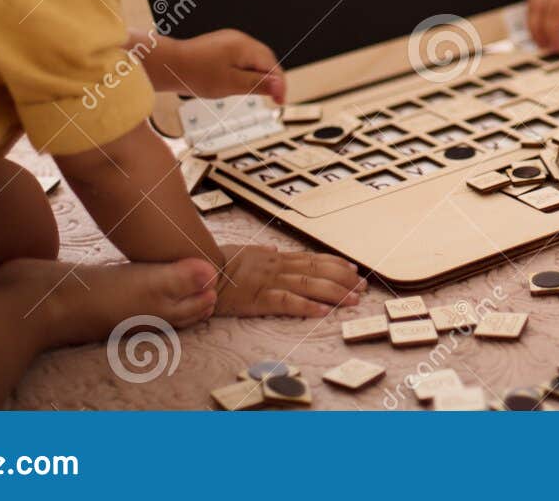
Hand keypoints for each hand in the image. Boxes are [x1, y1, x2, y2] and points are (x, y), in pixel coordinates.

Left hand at [157, 29, 285, 102]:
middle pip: (266, 60)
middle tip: (273, 99)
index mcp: (245, 47)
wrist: (168, 65)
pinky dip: (246, 71)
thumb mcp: (231, 84)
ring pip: (254, 60)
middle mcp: (240, 40)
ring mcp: (230, 41)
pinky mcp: (221, 46)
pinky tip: (239, 82)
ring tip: (255, 92)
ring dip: (259, 75)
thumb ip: (257, 84)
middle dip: (271, 79)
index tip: (280, 101)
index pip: (273, 65)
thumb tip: (278, 85)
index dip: (280, 85)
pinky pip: (242, 58)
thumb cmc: (194, 73)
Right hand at [213, 244, 364, 317]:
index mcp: (274, 257)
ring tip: (352, 300)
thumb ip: (261, 251)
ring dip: (334, 292)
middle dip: (343, 279)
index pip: (312, 259)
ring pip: (308, 284)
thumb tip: (274, 247)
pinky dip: (306, 305)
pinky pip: (285, 302)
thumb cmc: (217, 262)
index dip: (335, 264)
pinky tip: (323, 310)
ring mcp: (267, 282)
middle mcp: (276, 266)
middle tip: (362, 288)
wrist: (197, 269)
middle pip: (317, 271)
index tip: (354, 269)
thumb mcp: (243, 251)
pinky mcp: (256, 298)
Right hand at [526, 0, 558, 48]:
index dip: (552, 34)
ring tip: (543, 35)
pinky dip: (540, 5)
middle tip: (543, 47)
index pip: (553, 15)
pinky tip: (552, 16)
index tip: (555, 47)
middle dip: (537, 30)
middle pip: (537, 10)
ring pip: (532, 0)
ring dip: (535, 19)